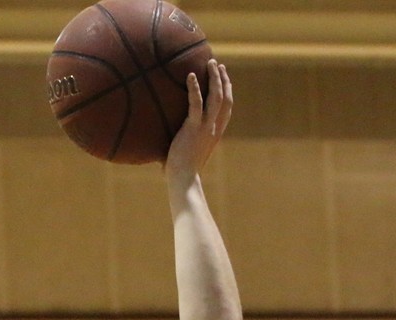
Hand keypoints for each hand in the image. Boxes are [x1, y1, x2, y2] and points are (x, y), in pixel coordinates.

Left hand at [165, 59, 231, 181]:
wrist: (183, 180)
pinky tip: (190, 75)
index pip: (226, 109)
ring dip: (215, 77)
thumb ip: (184, 143)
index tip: (225, 79)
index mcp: (215, 133)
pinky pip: (196, 104)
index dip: (228, 92)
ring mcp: (206, 127)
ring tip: (211, 62)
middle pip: (225, 98)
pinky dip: (195, 88)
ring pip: (216, 97)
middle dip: (223, 79)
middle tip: (218, 64)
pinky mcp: (193, 128)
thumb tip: (167, 142)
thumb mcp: (188, 153)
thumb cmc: (181, 172)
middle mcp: (214, 128)